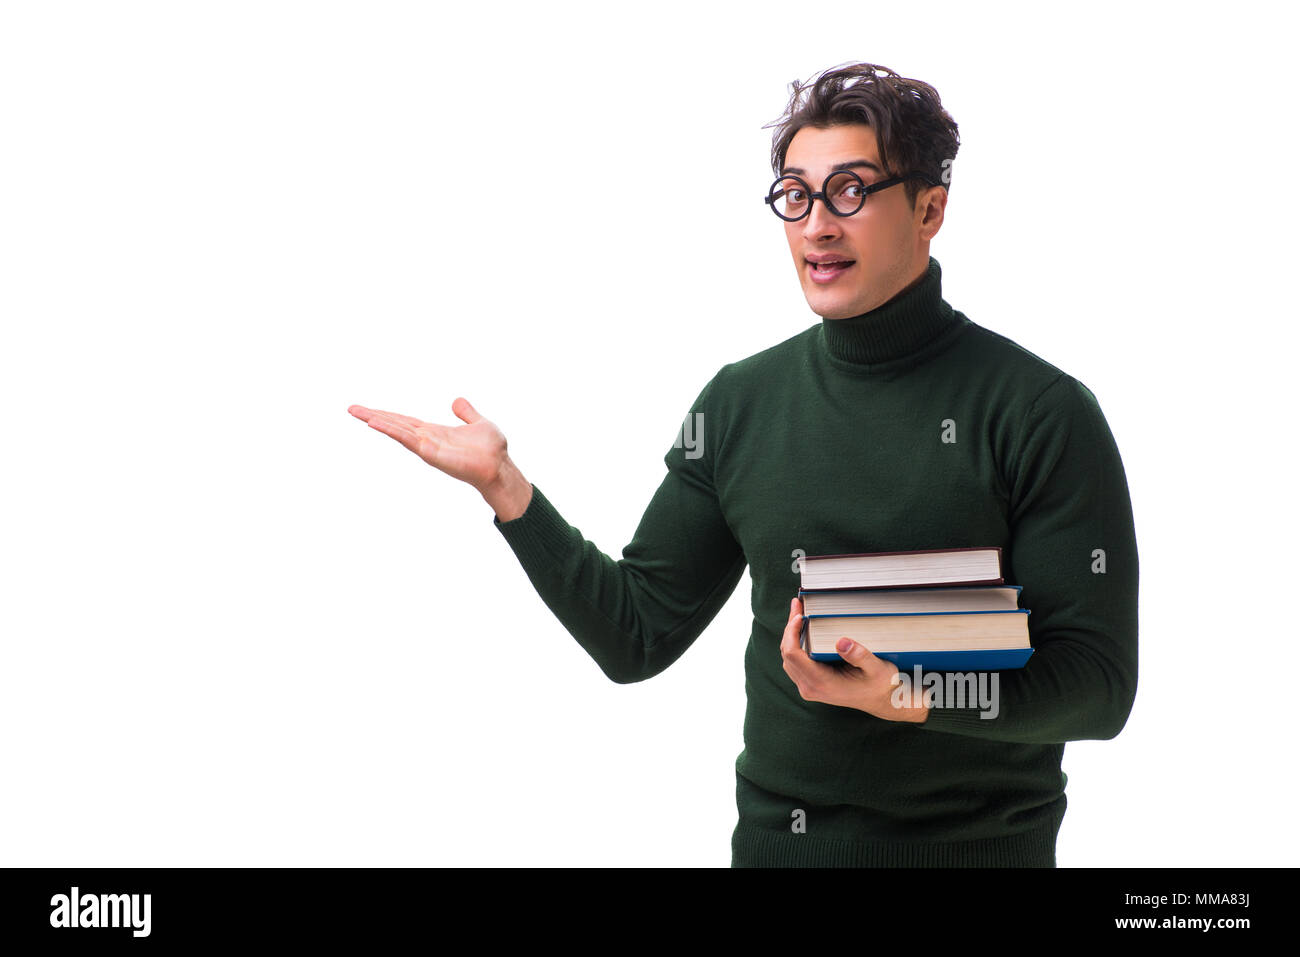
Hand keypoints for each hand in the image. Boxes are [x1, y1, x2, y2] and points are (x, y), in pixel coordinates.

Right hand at [348, 398, 507, 488]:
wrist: (500, 467)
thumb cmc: (492, 450)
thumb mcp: (478, 423)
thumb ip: (466, 413)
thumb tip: (456, 401)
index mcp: (435, 432)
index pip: (405, 421)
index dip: (387, 414)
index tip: (368, 409)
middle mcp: (427, 440)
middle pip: (395, 425)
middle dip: (373, 416)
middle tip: (351, 408)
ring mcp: (427, 447)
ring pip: (397, 430)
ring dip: (377, 421)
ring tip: (357, 412)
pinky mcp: (431, 453)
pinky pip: (408, 439)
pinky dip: (392, 431)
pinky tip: (376, 423)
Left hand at [779, 596, 928, 722]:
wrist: (883, 701)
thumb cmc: (881, 684)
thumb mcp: (876, 668)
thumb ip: (859, 655)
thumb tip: (840, 641)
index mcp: (822, 683)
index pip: (793, 655)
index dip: (791, 632)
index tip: (800, 615)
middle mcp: (810, 687)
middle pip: (787, 654)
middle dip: (790, 628)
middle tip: (798, 605)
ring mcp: (809, 687)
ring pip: (789, 658)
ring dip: (791, 635)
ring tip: (799, 613)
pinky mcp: (812, 684)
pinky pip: (796, 662)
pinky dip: (796, 644)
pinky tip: (804, 630)